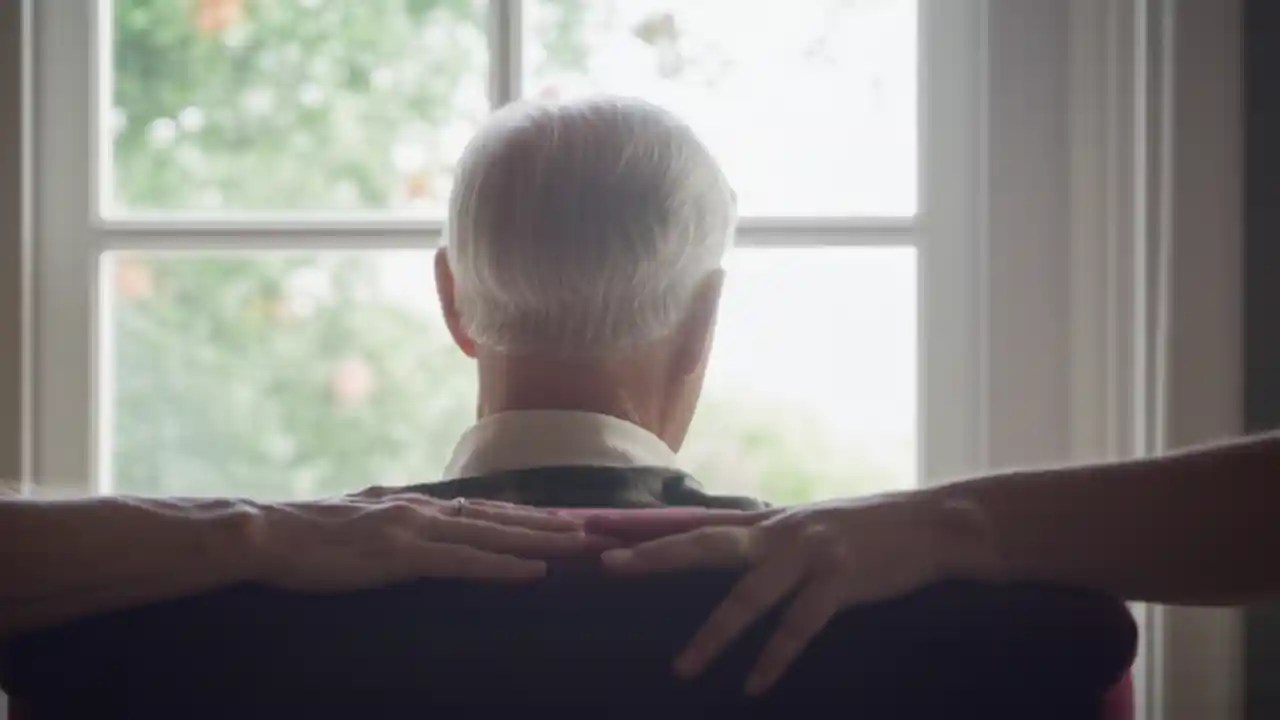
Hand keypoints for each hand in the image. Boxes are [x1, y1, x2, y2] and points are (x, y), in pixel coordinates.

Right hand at [245, 492, 599, 592]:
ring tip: (583, 543)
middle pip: (503, 515)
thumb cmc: (307, 538)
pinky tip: (533, 572)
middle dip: (553, 523)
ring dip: (543, 539)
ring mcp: (414, 529)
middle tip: (598, 527)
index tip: (569, 518)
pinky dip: (503, 565)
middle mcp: (423, 509)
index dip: (530, 514)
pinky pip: (464, 562)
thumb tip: (419, 536)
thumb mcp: (361, 525)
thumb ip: (395, 527)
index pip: (485, 508)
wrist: (266, 535)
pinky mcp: (401, 555)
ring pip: (495, 533)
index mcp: (416, 505)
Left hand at [592, 491, 997, 694]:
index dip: (647, 530)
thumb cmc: (871, 531)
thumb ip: (770, 541)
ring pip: (747, 596)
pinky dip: (775, 657)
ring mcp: (809, 553)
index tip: (598, 532)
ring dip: (712, 635)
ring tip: (682, 669)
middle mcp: (780, 532)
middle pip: (704, 544)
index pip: (697, 525)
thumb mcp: (811, 527)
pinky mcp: (841, 579)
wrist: (935, 525)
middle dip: (655, 557)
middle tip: (610, 567)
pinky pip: (799, 626)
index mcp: (769, 522)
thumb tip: (732, 553)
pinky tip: (755, 684)